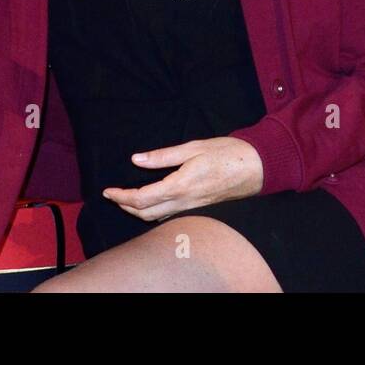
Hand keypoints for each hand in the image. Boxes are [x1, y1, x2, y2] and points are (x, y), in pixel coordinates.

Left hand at [103, 137, 263, 221]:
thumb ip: (163, 156)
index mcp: (180, 185)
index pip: (141, 199)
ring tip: (125, 199)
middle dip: (125, 207)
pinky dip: (153, 212)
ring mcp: (191, 207)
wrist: (257, 167)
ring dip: (137, 212)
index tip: (108, 190)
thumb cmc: (228, 153)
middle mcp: (184, 201)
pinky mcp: (198, 206)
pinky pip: (169, 214)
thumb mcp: (193, 147)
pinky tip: (150, 202)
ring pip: (157, 217)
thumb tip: (137, 159)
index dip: (121, 197)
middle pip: (145, 214)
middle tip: (112, 195)